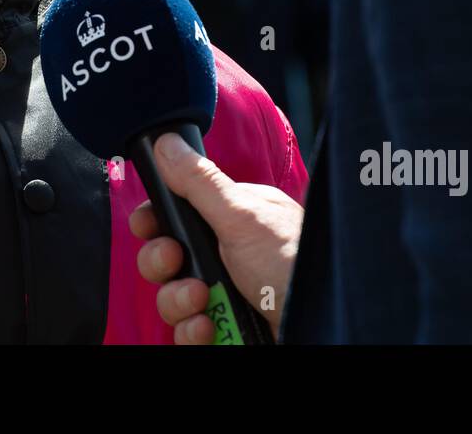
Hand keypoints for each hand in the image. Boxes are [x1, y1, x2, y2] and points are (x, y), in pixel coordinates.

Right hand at [128, 132, 303, 343]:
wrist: (325, 323)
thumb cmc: (294, 262)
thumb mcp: (242, 215)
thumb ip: (199, 181)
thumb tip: (166, 141)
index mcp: (232, 219)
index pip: (177, 214)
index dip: (154, 221)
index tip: (146, 226)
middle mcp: (226, 255)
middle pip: (166, 256)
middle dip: (161, 262)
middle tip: (175, 260)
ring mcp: (226, 294)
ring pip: (172, 296)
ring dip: (177, 300)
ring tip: (203, 301)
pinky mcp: (225, 328)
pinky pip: (186, 331)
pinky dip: (192, 331)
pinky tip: (208, 329)